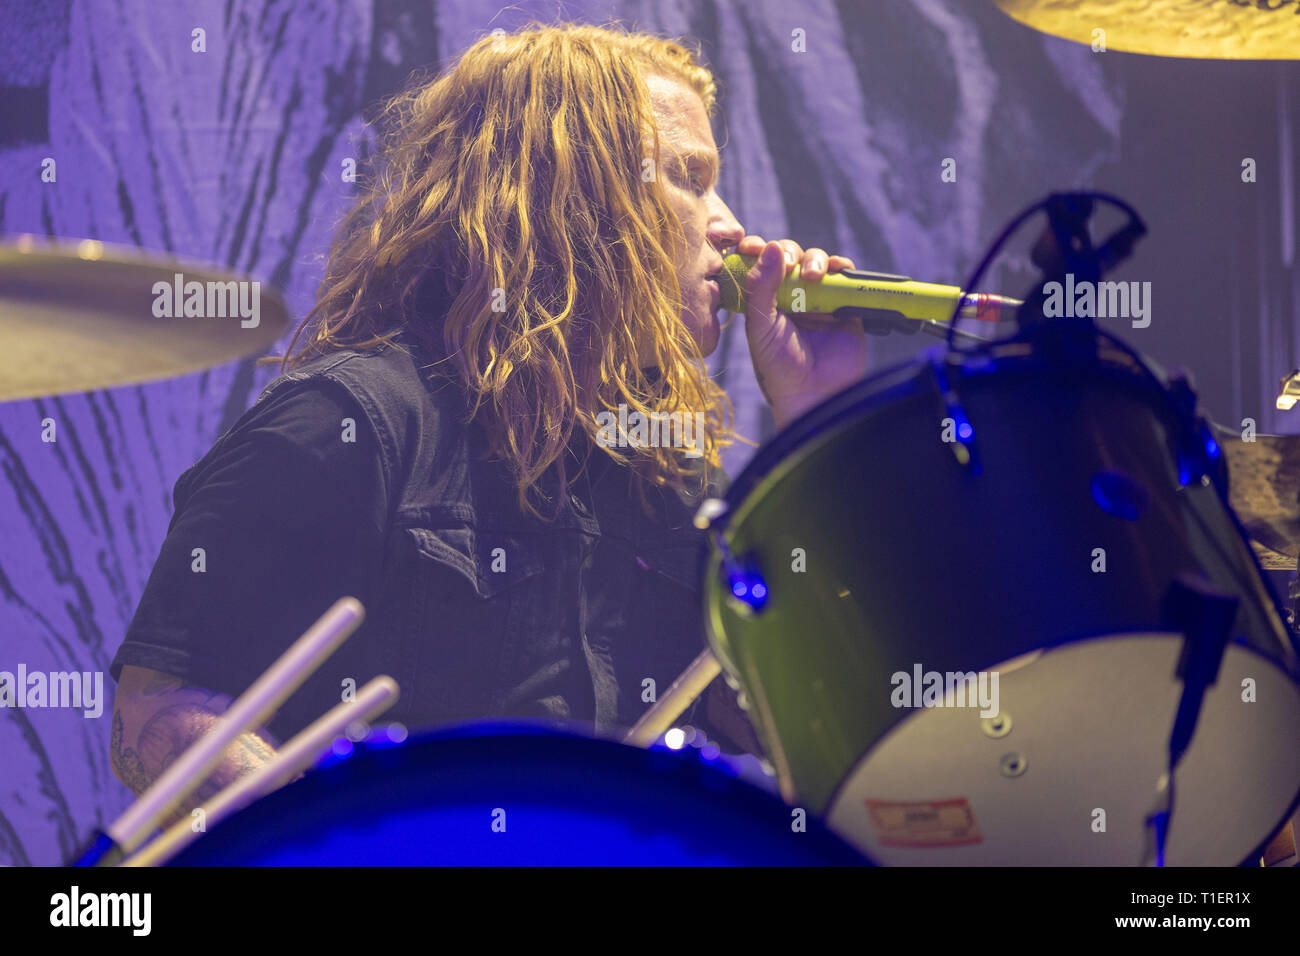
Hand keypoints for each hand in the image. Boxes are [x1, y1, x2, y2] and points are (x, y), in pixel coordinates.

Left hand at [737, 236, 866, 429]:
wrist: (813, 392)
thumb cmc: (779, 364)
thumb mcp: (761, 325)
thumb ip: (761, 287)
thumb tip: (769, 246)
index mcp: (765, 300)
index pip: (759, 264)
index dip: (755, 250)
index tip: (748, 245)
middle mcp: (791, 296)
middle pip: (790, 256)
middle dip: (788, 253)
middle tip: (789, 264)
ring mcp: (818, 299)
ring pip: (817, 262)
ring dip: (815, 259)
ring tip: (812, 276)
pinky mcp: (844, 305)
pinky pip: (845, 277)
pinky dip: (841, 268)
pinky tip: (835, 271)